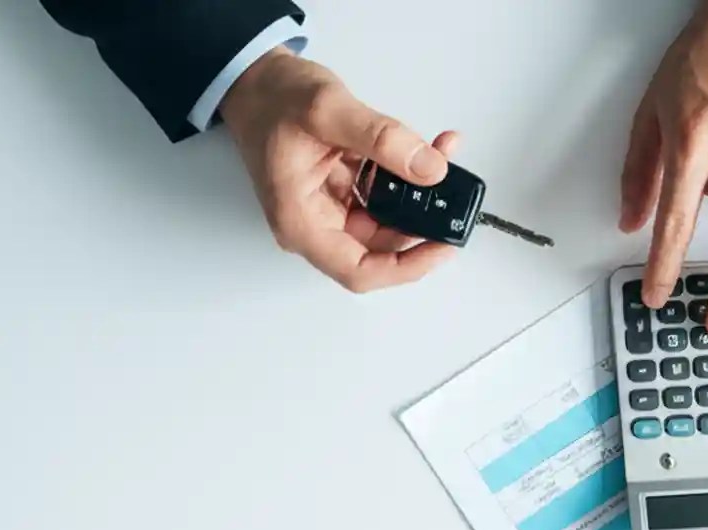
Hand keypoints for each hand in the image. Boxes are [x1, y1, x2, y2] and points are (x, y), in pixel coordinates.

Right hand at [220, 47, 459, 292]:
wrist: (253, 80)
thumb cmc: (271, 98)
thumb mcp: (327, 109)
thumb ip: (381, 139)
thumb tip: (429, 169)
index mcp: (301, 221)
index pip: (359, 271)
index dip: (406, 268)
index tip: (442, 247)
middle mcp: (315, 224)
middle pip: (380, 247)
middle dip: (421, 222)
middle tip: (454, 195)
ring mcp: (329, 209)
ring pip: (387, 220)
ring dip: (419, 194)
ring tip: (441, 155)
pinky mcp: (342, 191)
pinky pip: (384, 195)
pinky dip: (407, 176)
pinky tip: (427, 149)